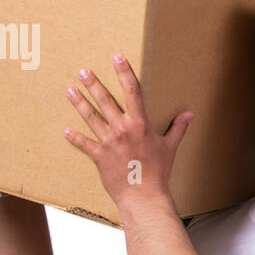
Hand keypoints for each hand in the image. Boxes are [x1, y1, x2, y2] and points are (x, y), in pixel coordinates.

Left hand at [62, 53, 192, 209]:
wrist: (144, 196)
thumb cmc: (158, 172)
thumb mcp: (170, 147)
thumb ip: (178, 129)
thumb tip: (189, 115)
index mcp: (140, 124)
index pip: (133, 91)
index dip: (124, 73)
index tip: (117, 58)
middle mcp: (122, 129)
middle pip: (105, 101)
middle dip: (93, 84)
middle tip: (82, 71)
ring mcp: (109, 142)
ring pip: (91, 118)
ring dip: (79, 103)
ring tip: (69, 90)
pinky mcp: (99, 157)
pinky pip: (84, 144)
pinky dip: (75, 138)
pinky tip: (65, 130)